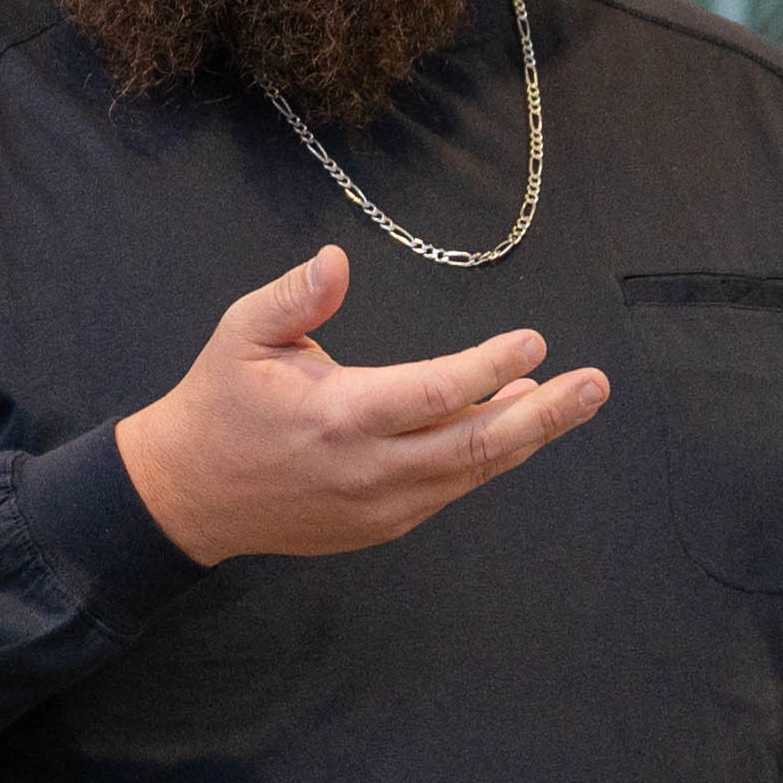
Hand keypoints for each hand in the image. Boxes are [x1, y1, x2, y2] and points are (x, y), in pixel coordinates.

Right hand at [113, 244, 610, 566]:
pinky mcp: (381, 524)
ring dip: (526, 437)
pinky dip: (486, 459)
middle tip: (594, 385)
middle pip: (479, 443)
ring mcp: (380, 504)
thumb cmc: (218, 405)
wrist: (187, 495)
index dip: (492, 367)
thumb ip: (294, 297)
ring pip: (472, 471)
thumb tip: (337, 258)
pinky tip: (510, 430)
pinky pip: (449, 488)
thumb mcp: (241, 336)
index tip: (534, 342)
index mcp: (340, 416)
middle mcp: (370, 468)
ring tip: (569, 401)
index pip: (438, 392)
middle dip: (546, 414)